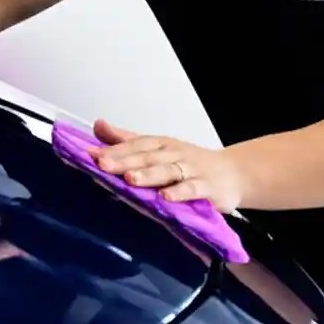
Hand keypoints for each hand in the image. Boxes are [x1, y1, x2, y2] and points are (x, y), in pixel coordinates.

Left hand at [89, 119, 246, 213]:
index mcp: (160, 145)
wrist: (232, 173)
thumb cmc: (189, 162)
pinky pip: (192, 189)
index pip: (134, 144)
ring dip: (149, 174)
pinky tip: (166, 197)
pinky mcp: (207, 187)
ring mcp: (190, 170)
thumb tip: (98, 126)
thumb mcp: (157, 149)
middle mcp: (173, 154)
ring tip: (130, 179)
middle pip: (147, 156)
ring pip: (167, 171)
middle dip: (124, 160)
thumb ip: (126, 140)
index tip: (91, 154)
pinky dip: (180, 192)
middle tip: (104, 165)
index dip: (113, 149)